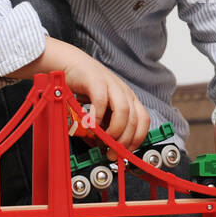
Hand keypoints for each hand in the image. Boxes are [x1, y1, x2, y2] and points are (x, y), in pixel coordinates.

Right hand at [30, 39, 149, 149]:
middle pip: (135, 120)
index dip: (137, 139)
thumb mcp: (102, 110)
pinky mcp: (97, 80)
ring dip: (115, 131)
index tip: (125, 152)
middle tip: (112, 152)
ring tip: (104, 139)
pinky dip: (97, 116)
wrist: (72, 64)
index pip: (143, 122)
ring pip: (124, 112)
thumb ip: (106, 126)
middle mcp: (124, 93)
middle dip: (124, 141)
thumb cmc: (87, 88)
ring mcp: (113, 85)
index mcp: (129, 100)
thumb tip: (106, 148)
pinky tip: (91, 124)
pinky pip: (101, 101)